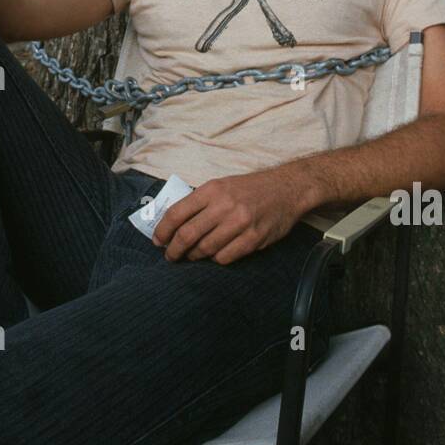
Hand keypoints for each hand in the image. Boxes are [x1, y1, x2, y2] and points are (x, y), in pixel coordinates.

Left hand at [151, 170, 309, 265]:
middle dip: (174, 250)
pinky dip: (216, 259)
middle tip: (170, 256)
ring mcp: (240, 223)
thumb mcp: (222, 185)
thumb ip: (199, 202)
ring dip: (194, 256)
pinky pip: (225, 257)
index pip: (177, 213)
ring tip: (192, 255)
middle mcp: (224, 205)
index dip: (163, 230)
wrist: (286, 189)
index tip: (157, 240)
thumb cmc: (250, 188)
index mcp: (212, 190)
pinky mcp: (253, 238)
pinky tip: (215, 254)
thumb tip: (172, 223)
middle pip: (187, 234)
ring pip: (205, 249)